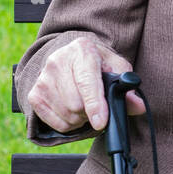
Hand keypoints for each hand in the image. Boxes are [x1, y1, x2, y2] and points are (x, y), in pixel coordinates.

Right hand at [27, 36, 144, 133]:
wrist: (71, 56)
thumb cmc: (98, 63)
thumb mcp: (117, 68)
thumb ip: (127, 87)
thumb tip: (138, 106)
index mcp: (82, 50)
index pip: (87, 82)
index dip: (94, 105)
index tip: (101, 122)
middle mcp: (58, 61)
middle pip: (75, 104)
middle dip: (91, 112)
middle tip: (97, 106)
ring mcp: (42, 78)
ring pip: (66, 115)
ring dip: (81, 119)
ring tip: (85, 105)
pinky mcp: (34, 94)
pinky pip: (55, 123)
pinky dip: (68, 124)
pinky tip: (72, 110)